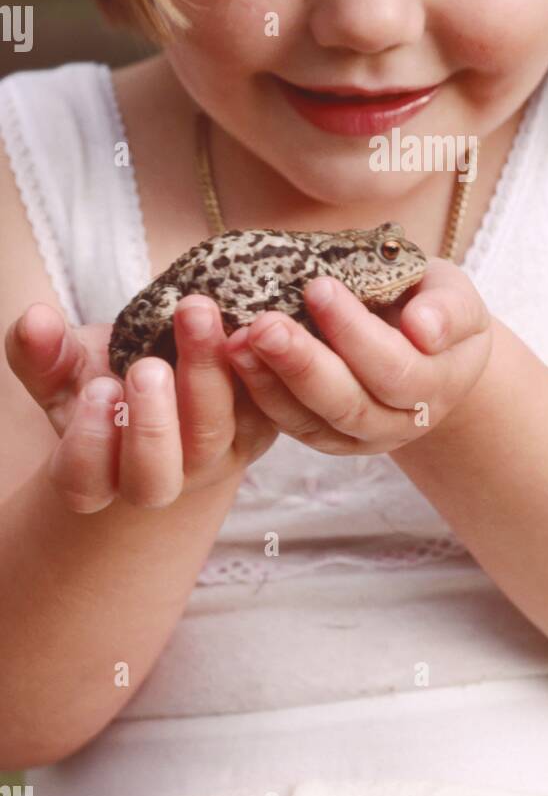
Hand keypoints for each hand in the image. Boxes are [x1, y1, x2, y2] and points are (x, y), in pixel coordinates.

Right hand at [5, 299, 280, 512]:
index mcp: (101, 474)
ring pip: (214, 436)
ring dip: (208, 373)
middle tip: (148, 366)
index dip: (89, 442)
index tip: (98, 386)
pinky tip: (247, 321)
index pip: (85, 482)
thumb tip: (34, 320)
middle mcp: (159, 479)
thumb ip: (44, 352)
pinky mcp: (258, 426)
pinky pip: (265, 405)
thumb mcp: (68, 369)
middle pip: (154, 477)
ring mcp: (213, 457)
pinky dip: (258, 364)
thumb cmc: (109, 380)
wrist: (172, 384)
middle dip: (152, 424)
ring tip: (196, 314)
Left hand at [223, 257, 492, 455]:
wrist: (425, 346)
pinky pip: (290, 423)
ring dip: (270, 382)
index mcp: (438, 384)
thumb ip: (448, 309)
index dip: (355, 333)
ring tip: (237, 341)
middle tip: (263, 324)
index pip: (395, 368)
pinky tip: (233, 358)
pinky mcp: (326, 437)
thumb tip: (423, 329)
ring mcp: (360, 436)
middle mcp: (400, 422)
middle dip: (302, 364)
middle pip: (349, 404)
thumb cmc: (434, 307)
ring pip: (313, 421)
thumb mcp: (455, 296)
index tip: (319, 287)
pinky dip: (259, 394)